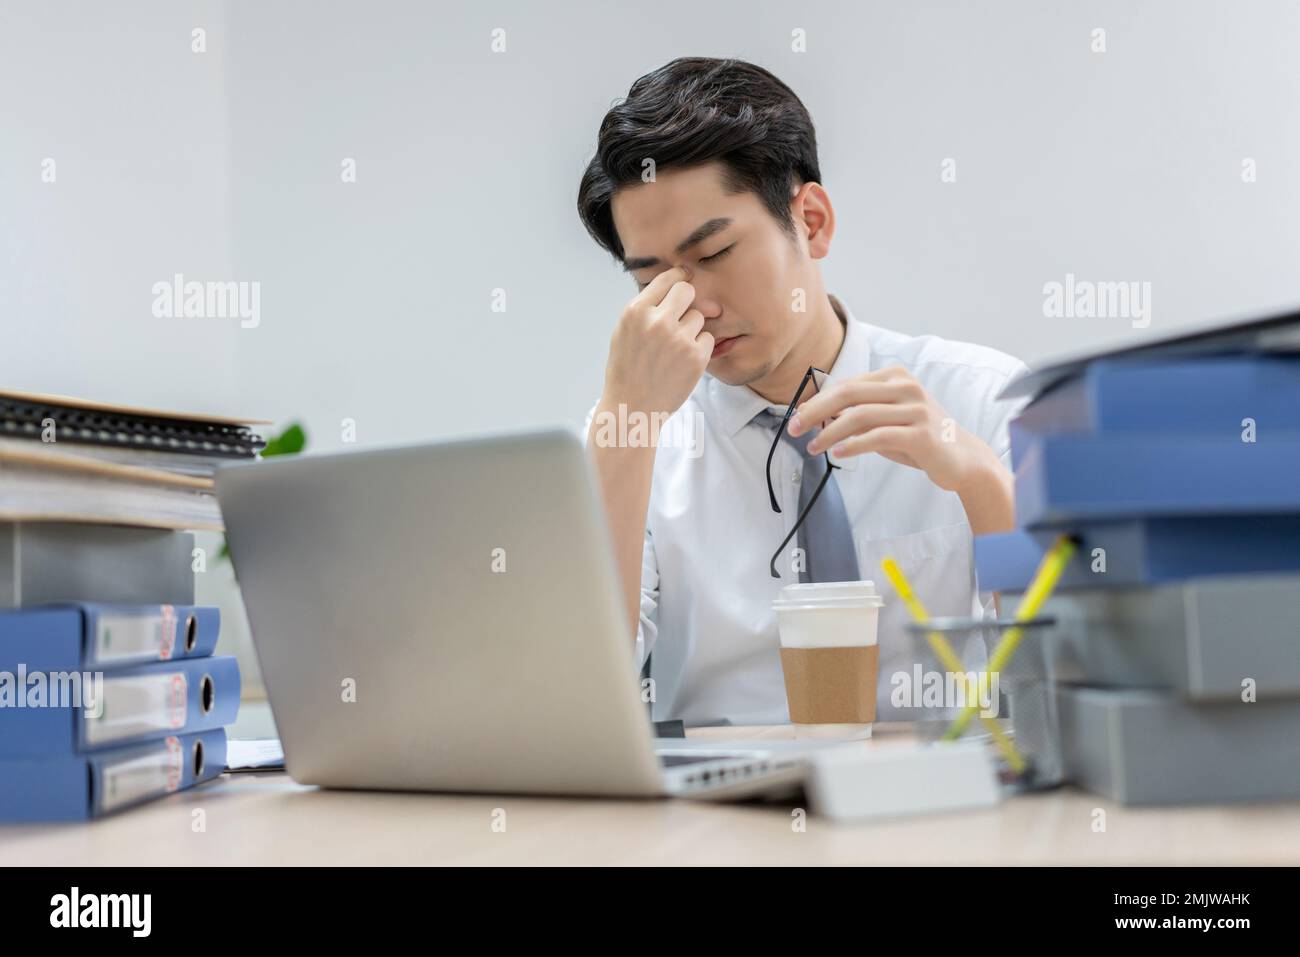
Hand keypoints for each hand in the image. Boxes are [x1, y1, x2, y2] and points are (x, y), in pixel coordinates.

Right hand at [601, 266, 713, 416]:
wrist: (632, 407)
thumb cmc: (628, 369)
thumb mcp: (625, 331)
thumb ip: (651, 307)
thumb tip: (689, 285)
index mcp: (635, 311)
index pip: (667, 279)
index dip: (679, 278)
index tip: (684, 280)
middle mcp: (657, 321)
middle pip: (687, 291)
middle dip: (687, 302)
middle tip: (679, 319)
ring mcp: (678, 339)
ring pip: (699, 317)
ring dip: (691, 329)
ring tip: (673, 351)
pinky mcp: (696, 357)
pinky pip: (708, 338)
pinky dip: (699, 348)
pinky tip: (682, 362)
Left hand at [787, 365, 996, 493]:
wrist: (962, 459)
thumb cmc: (918, 438)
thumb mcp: (885, 420)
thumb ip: (856, 414)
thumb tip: (814, 416)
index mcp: (895, 377)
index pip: (846, 385)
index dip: (817, 401)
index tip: (796, 418)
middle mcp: (906, 387)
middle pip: (848, 394)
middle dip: (815, 411)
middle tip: (794, 429)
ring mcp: (916, 409)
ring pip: (860, 416)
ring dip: (830, 432)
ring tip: (813, 448)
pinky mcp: (921, 434)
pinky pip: (878, 437)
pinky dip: (853, 445)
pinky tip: (837, 454)